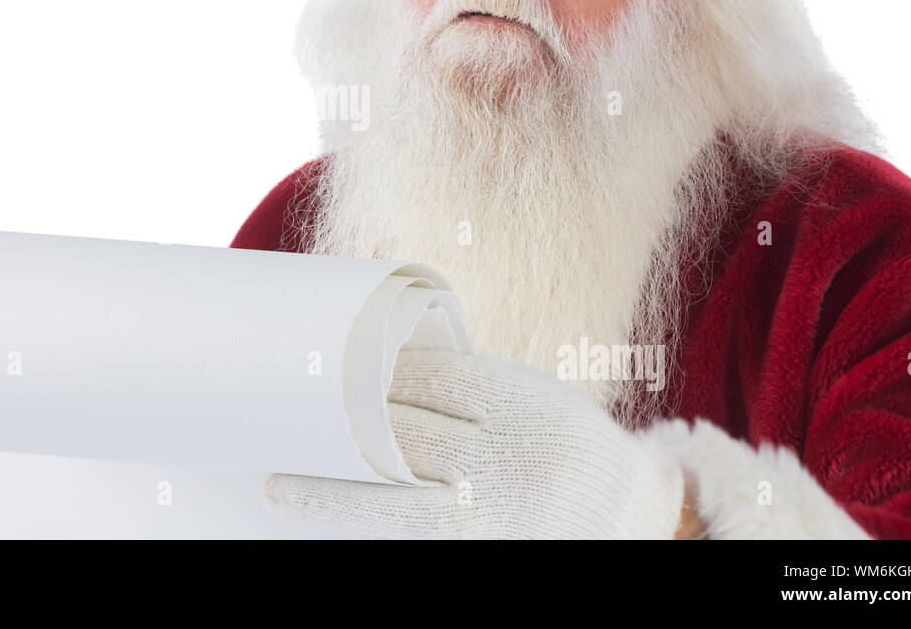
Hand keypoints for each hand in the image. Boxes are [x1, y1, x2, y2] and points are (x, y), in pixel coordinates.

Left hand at [264, 348, 685, 537]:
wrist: (631, 515)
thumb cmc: (565, 446)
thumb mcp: (535, 398)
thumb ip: (473, 386)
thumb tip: (381, 365)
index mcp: (526, 405)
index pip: (435, 377)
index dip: (380, 369)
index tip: (338, 363)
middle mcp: (510, 458)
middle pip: (406, 431)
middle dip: (347, 420)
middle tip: (293, 410)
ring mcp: (495, 511)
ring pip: (395, 494)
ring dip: (332, 487)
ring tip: (278, 485)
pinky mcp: (482, 547)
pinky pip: (412, 533)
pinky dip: (368, 522)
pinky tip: (332, 518)